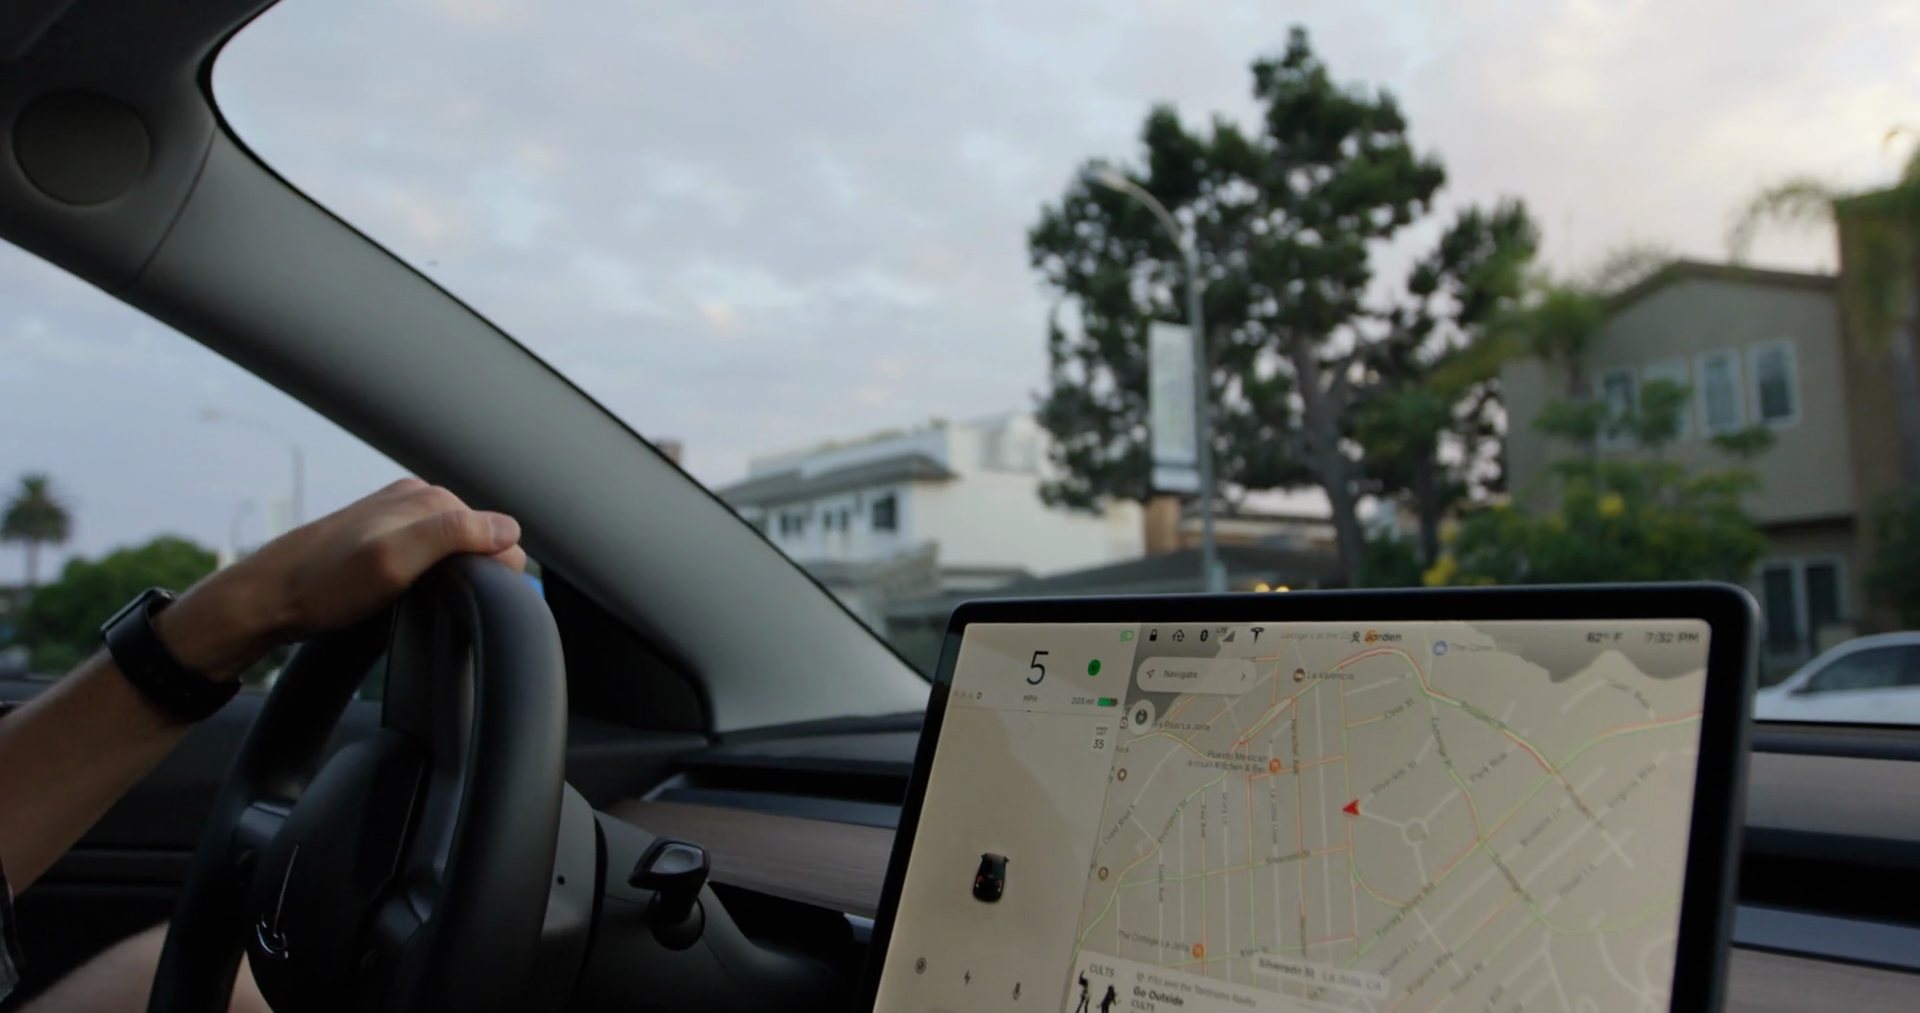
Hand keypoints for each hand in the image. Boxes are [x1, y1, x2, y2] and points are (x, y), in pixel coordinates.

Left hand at [152, 479, 525, 679]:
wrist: (263, 599)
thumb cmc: (322, 586)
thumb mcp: (393, 561)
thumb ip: (452, 535)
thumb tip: (508, 530)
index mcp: (427, 498)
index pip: (499, 532)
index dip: (494, 572)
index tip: (464, 597)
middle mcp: (415, 501)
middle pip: (479, 540)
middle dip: (473, 573)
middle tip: (438, 603)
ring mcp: (397, 519)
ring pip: (455, 549)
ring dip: (451, 578)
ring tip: (421, 602)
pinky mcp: (382, 540)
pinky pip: (429, 555)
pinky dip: (431, 578)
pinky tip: (408, 596)